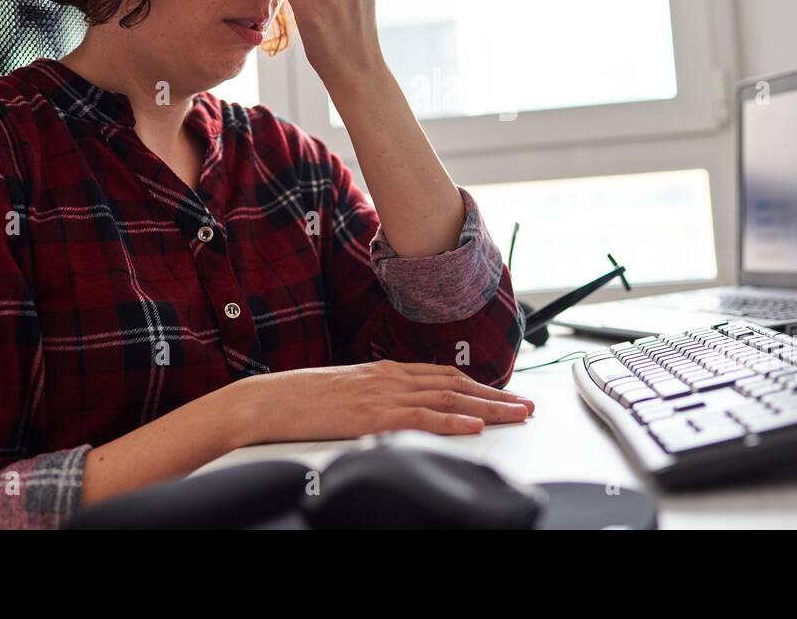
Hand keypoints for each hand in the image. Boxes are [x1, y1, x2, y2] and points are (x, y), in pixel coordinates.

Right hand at [229, 360, 535, 446]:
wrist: (268, 401)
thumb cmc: (302, 400)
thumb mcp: (349, 392)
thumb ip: (379, 396)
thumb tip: (404, 410)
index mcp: (386, 371)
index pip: (444, 376)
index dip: (480, 384)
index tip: (506, 393)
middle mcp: (391, 377)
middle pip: (456, 384)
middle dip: (497, 395)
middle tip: (528, 404)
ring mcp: (383, 394)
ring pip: (448, 398)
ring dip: (488, 407)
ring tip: (517, 414)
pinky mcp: (372, 414)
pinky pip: (420, 417)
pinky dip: (452, 420)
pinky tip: (474, 425)